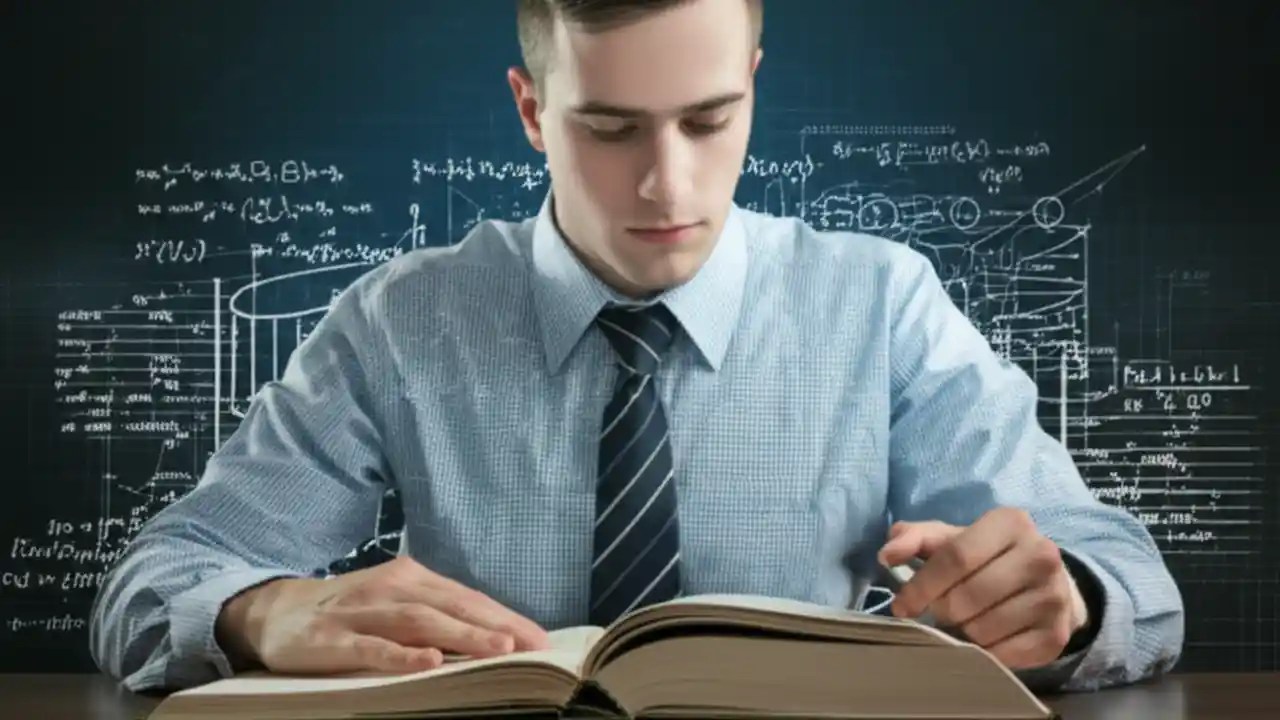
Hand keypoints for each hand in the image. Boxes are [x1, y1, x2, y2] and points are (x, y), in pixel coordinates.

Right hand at [215, 555, 550, 674]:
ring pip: (419, 623)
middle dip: (495, 626)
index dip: (506, 617)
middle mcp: (392, 588)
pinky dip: (401, 655)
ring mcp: (361, 612)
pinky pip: (371, 648)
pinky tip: (427, 663)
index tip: (542, 640)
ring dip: (461, 636)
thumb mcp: (396, 605)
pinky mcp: (332, 639)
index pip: (468, 599)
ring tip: (497, 650)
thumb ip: (437, 617)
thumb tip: (497, 638)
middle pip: (451, 606)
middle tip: (532, 646)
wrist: (274, 610)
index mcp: (413, 579)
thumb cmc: (351, 612)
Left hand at [877, 507, 1087, 669]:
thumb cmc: (987, 558)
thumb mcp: (951, 539)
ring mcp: (1054, 597)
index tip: (901, 605)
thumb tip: (886, 553)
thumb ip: (915, 539)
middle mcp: (1041, 555)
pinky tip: (985, 637)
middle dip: (942, 610)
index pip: (955, 557)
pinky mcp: (1057, 635)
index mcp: (1011, 523)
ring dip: (963, 631)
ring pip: (983, 629)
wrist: (1046, 586)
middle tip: (940, 611)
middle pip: (967, 597)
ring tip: (966, 619)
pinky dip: (984, 652)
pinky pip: (1003, 654)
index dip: (922, 585)